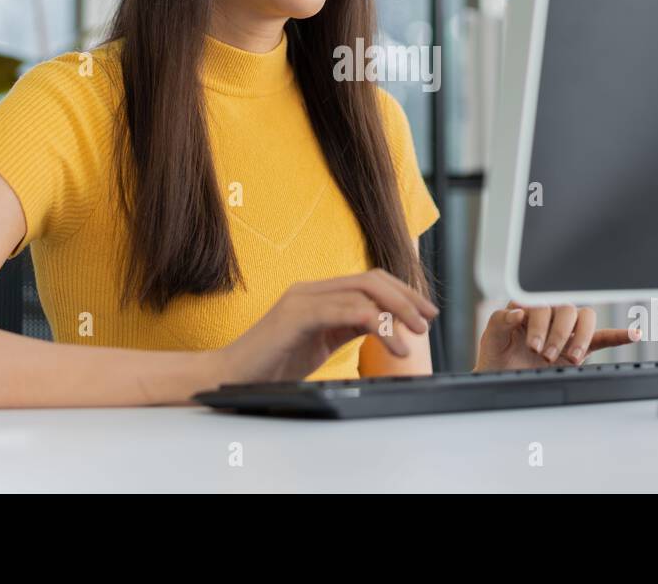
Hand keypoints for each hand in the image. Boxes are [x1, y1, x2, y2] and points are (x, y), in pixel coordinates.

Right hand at [213, 269, 438, 384]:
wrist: (230, 377)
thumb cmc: (271, 365)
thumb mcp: (320, 343)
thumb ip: (346, 327)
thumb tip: (382, 324)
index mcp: (318, 295)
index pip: (368, 280)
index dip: (401, 292)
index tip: (425, 311)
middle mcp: (311, 290)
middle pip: (371, 279)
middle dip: (406, 297)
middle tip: (427, 320)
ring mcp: (303, 299)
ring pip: (363, 291)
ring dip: (397, 312)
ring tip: (413, 336)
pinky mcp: (296, 315)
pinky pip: (347, 310)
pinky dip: (376, 323)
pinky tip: (391, 343)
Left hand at [474, 301, 638, 371]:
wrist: (501, 379)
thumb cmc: (496, 356)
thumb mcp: (490, 337)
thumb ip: (500, 320)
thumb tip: (518, 311)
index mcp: (529, 306)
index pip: (545, 302)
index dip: (541, 321)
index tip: (533, 343)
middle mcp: (550, 314)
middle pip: (567, 309)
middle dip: (558, 333)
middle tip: (545, 354)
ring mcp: (566, 331)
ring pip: (585, 318)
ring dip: (580, 336)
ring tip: (569, 357)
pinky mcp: (579, 347)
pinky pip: (602, 337)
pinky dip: (619, 335)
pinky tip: (634, 334)